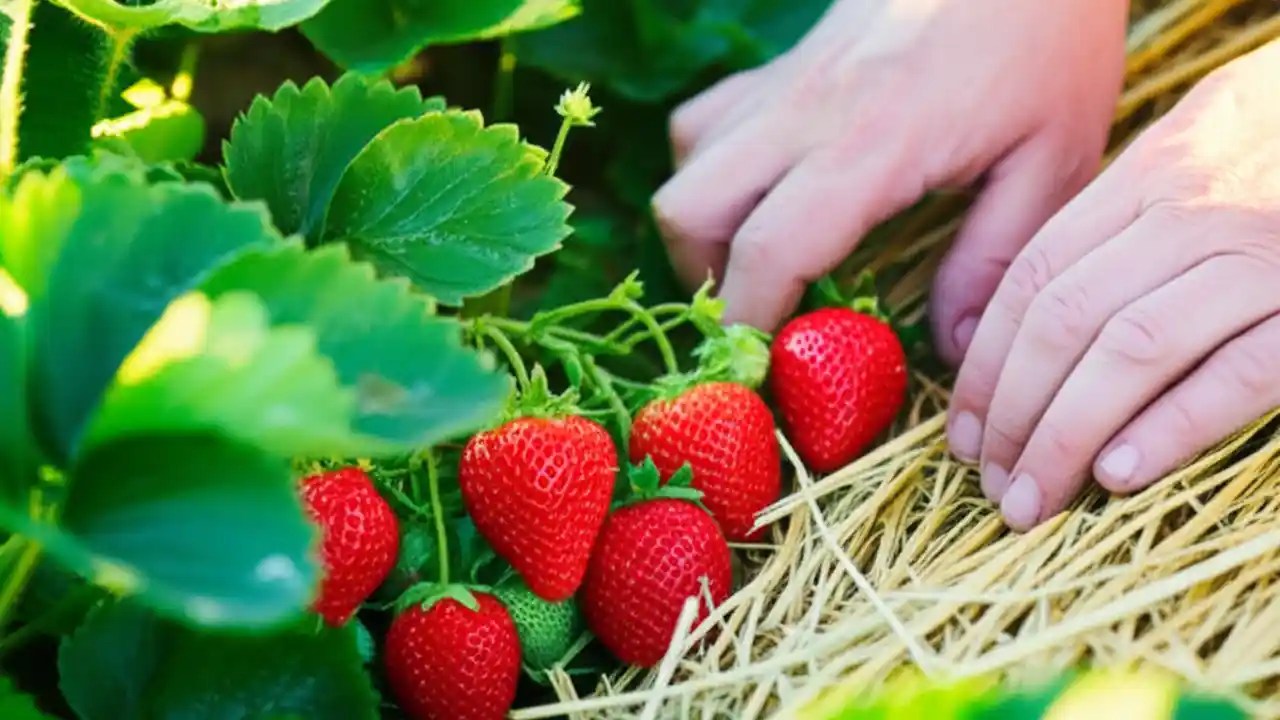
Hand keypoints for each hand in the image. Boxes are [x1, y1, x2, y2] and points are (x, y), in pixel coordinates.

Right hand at [653, 0, 1127, 360]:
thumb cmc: (1048, 40)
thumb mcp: (1053, 157)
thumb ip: (995, 257)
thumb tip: (953, 349)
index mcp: (870, 147)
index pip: (769, 250)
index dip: (750, 326)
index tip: (766, 376)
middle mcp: (804, 113)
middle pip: (688, 210)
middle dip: (707, 283)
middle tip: (760, 319)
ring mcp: (785, 82)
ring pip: (685, 164)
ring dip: (704, 228)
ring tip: (759, 265)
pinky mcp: (783, 64)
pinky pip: (708, 121)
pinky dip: (712, 170)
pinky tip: (766, 193)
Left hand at [948, 41, 1279, 530]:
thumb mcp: (1196, 148)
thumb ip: (1120, 217)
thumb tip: (1024, 309)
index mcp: (1150, 176)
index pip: (1035, 279)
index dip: (986, 363)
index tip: (964, 428)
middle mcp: (1194, 214)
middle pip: (1067, 321)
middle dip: (1011, 411)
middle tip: (989, 480)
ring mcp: (1261, 259)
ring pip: (1133, 351)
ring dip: (1065, 435)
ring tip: (1030, 499)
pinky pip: (1237, 374)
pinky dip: (1170, 428)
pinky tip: (1117, 475)